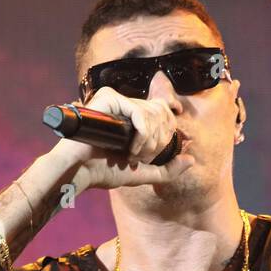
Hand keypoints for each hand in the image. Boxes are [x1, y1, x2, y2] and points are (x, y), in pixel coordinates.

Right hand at [46, 86, 194, 190]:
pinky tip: (132, 148)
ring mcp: (117, 100)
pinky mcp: (109, 97)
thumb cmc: (104, 172)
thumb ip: (168, 169)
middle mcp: (126, 105)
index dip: (167, 132)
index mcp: (133, 118)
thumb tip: (191, 159)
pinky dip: (142, 134)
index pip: (165, 113)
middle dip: (159, 141)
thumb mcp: (143, 173)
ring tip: (133, 156)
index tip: (153, 152)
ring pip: (152, 113)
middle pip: (162, 113)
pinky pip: (139, 112)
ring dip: (149, 142)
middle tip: (141, 158)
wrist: (80, 172)